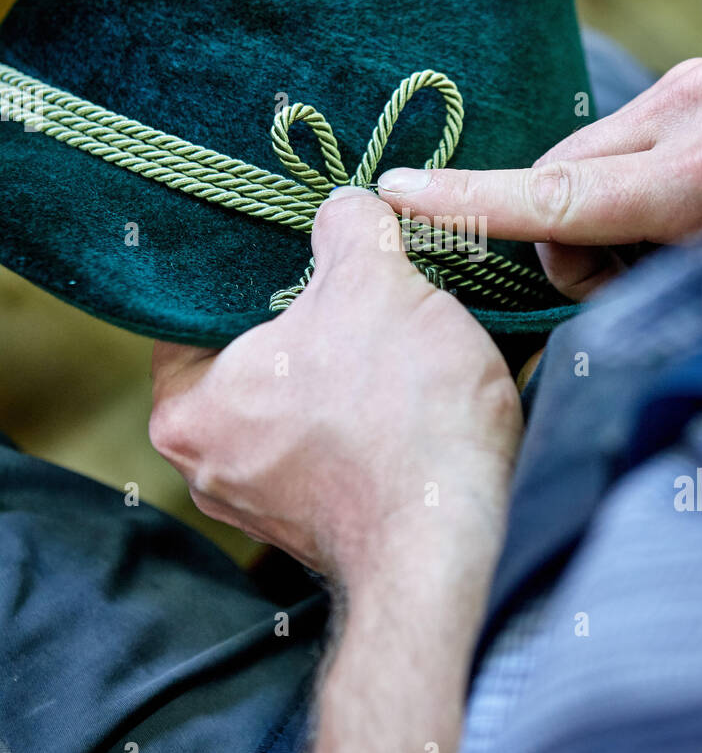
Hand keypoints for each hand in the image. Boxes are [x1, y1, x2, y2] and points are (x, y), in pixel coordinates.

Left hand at [149, 187, 521, 590]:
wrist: (463, 545)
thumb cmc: (401, 419)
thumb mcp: (375, 283)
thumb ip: (348, 225)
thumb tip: (346, 207)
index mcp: (188, 408)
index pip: (203, 307)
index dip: (261, 261)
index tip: (308, 240)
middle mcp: (211, 466)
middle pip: (258, 353)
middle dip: (314, 314)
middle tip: (363, 279)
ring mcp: (268, 503)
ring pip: (303, 398)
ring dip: (350, 364)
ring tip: (397, 333)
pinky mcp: (324, 524)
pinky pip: (335, 442)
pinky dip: (369, 414)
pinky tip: (411, 391)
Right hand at [378, 58, 701, 299]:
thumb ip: (629, 289)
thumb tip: (568, 269)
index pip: (554, 195)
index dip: (468, 202)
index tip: (393, 194)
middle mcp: (695, 107)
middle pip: (559, 177)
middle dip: (573, 238)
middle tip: (636, 277)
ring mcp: (700, 82)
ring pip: (583, 157)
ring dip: (602, 208)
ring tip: (679, 239)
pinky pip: (620, 138)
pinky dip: (629, 181)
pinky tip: (685, 203)